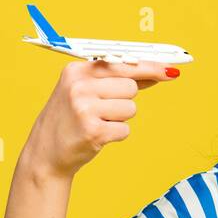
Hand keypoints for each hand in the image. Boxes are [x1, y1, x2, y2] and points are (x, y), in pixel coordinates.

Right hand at [25, 59, 178, 180]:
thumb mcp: (84, 92)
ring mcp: (85, 108)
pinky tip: (96, 135)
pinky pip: (125, 129)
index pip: (122, 63)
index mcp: (77, 70)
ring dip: (119, 119)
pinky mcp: (93, 131)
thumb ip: (115, 80)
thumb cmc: (69, 120)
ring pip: (131, 109)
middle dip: (124, 100)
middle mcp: (79, 86)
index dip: (150, 67)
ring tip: (96, 122)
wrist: (45, 154)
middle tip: (102, 110)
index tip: (172, 70)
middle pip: (131, 87)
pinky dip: (115, 134)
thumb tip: (154, 73)